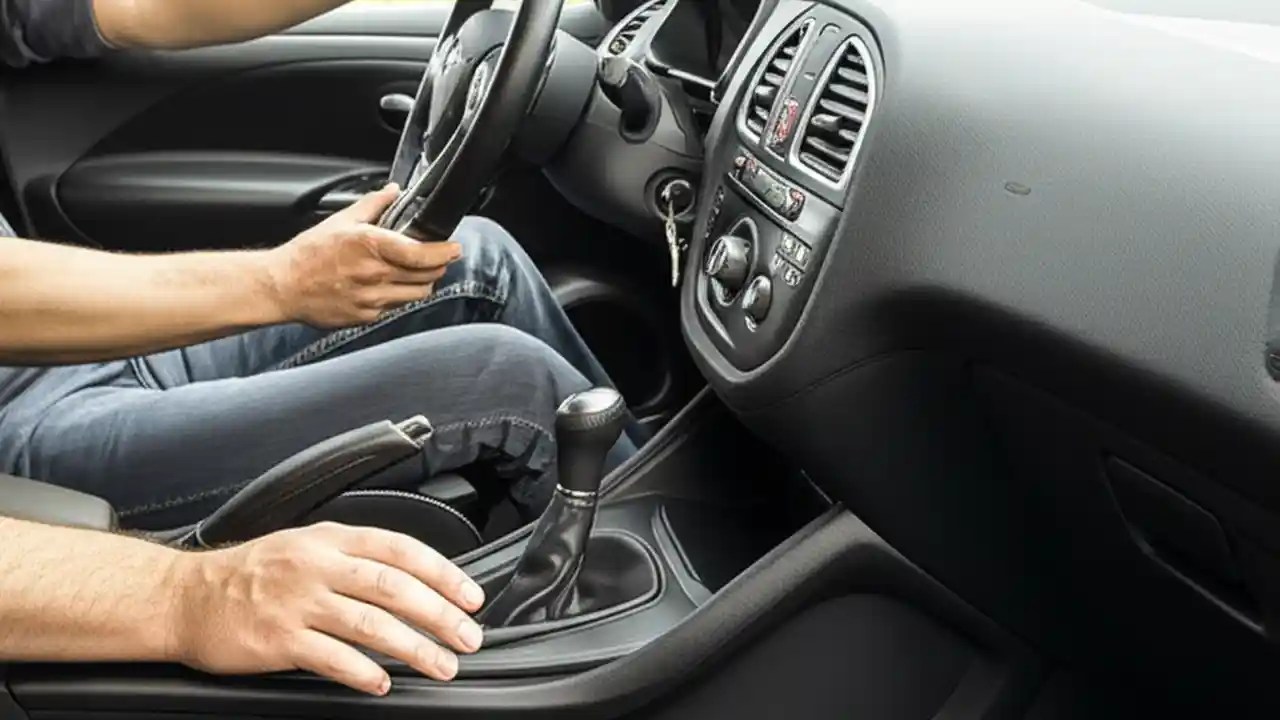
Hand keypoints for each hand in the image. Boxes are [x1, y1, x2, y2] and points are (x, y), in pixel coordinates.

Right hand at [169, 522, 485, 694]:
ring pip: (370, 624)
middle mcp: (317, 565)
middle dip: (439, 614)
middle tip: (468, 637)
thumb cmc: (252, 573)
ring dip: (413, 647)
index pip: (400, 549)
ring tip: (440, 665)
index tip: (471, 596)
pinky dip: (362, 671)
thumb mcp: (306, 545)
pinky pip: (330, 657)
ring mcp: (297, 602)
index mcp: (330, 538)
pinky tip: (383, 682)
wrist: (185, 596)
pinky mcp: (277, 639)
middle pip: (393, 587)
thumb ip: (355, 557)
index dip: (442, 573)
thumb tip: (414, 580)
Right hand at [265, 184, 462, 327]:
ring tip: (412, 272)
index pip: (423, 254)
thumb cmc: (308, 254)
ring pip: (417, 294)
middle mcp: (375, 275)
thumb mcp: (341, 220)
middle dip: (437, 266)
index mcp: (371, 246)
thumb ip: (373, 205)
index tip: (454, 248)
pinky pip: (396, 307)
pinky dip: (399, 296)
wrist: (282, 286)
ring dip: (422, 283)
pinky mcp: (367, 316)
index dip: (445, 252)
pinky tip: (387, 285)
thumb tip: (394, 191)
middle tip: (435, 258)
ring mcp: (372, 299)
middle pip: (428, 276)